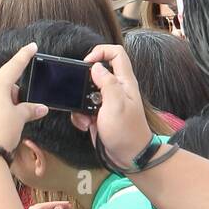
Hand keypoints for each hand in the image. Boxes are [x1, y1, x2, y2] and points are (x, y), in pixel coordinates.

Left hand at [0, 43, 47, 153]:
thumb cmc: (1, 133)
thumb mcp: (19, 120)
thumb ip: (29, 110)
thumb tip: (41, 108)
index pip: (13, 66)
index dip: (24, 56)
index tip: (31, 46)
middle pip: (1, 86)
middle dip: (12, 94)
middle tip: (20, 110)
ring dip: (1, 106)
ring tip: (7, 124)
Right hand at [75, 44, 152, 165]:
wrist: (128, 156)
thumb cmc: (126, 132)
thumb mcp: (116, 105)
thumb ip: (107, 83)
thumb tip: (96, 67)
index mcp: (124, 82)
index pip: (116, 54)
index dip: (101, 52)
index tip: (87, 63)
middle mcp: (116, 89)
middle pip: (97, 72)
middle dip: (84, 82)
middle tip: (79, 92)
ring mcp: (107, 103)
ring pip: (86, 92)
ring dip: (80, 104)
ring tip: (86, 117)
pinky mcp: (98, 115)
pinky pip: (83, 109)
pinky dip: (80, 117)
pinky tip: (87, 125)